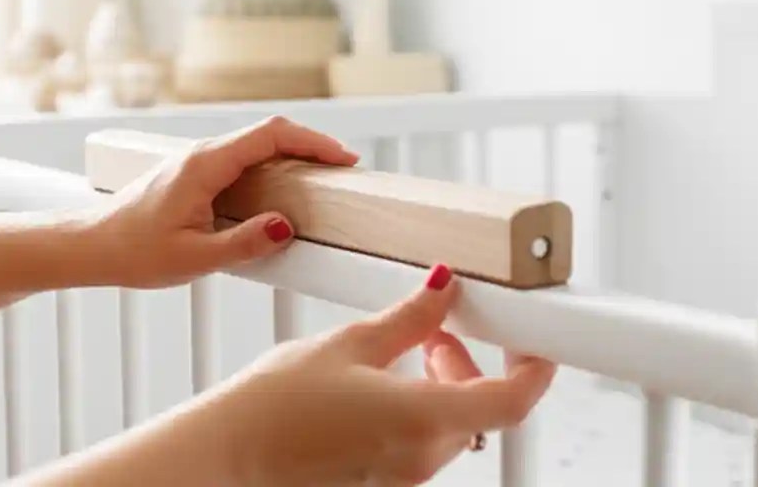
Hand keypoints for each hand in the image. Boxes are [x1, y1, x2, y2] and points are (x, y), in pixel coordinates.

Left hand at [79, 116, 358, 288]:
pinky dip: (273, 163)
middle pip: (270, 132)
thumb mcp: (193, 257)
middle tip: (345, 168)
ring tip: (324, 176)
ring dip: (294, 153)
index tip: (343, 160)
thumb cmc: (134, 252)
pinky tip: (286, 185)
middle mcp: (203, 153)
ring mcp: (199, 160)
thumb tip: (286, 225)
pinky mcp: (196, 173)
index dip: (313, 143)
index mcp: (205, 164)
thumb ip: (243, 243)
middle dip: (312, 145)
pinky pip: (244, 157)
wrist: (90, 245)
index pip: (271, 136)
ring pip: (257, 143)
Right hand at [194, 266, 557, 485]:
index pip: (513, 400)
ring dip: (440, 388)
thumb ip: (409, 318)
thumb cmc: (269, 411)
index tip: (533, 339)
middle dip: (467, 365)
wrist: (221, 461)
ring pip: (449, 428)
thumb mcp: (346, 346)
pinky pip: (419, 447)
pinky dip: (415, 414)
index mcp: (421, 419)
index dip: (536, 367)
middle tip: (436, 333)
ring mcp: (401, 481)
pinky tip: (376, 389)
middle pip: (479, 410)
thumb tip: (444, 289)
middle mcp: (420, 460)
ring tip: (398, 356)